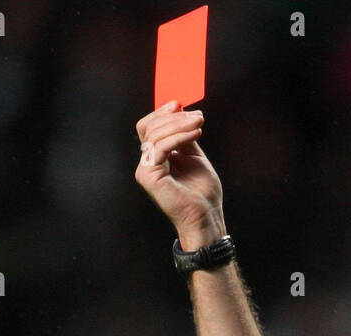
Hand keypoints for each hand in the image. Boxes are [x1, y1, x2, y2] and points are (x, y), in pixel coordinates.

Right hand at [134, 102, 224, 249]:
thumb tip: (180, 113)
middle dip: (173, 117)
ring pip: (155, 134)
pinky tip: (195, 133)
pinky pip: (160, 147)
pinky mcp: (148, 176)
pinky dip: (179, 136)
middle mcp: (147, 163)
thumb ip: (184, 137)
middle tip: (197, 116)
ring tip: (199, 123)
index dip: (162, 113)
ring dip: (179, 124)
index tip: (180, 105)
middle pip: (150, 127)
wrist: (206, 215)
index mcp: (156, 158)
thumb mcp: (194, 156)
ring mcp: (145, 170)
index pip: (150, 128)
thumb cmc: (202, 193)